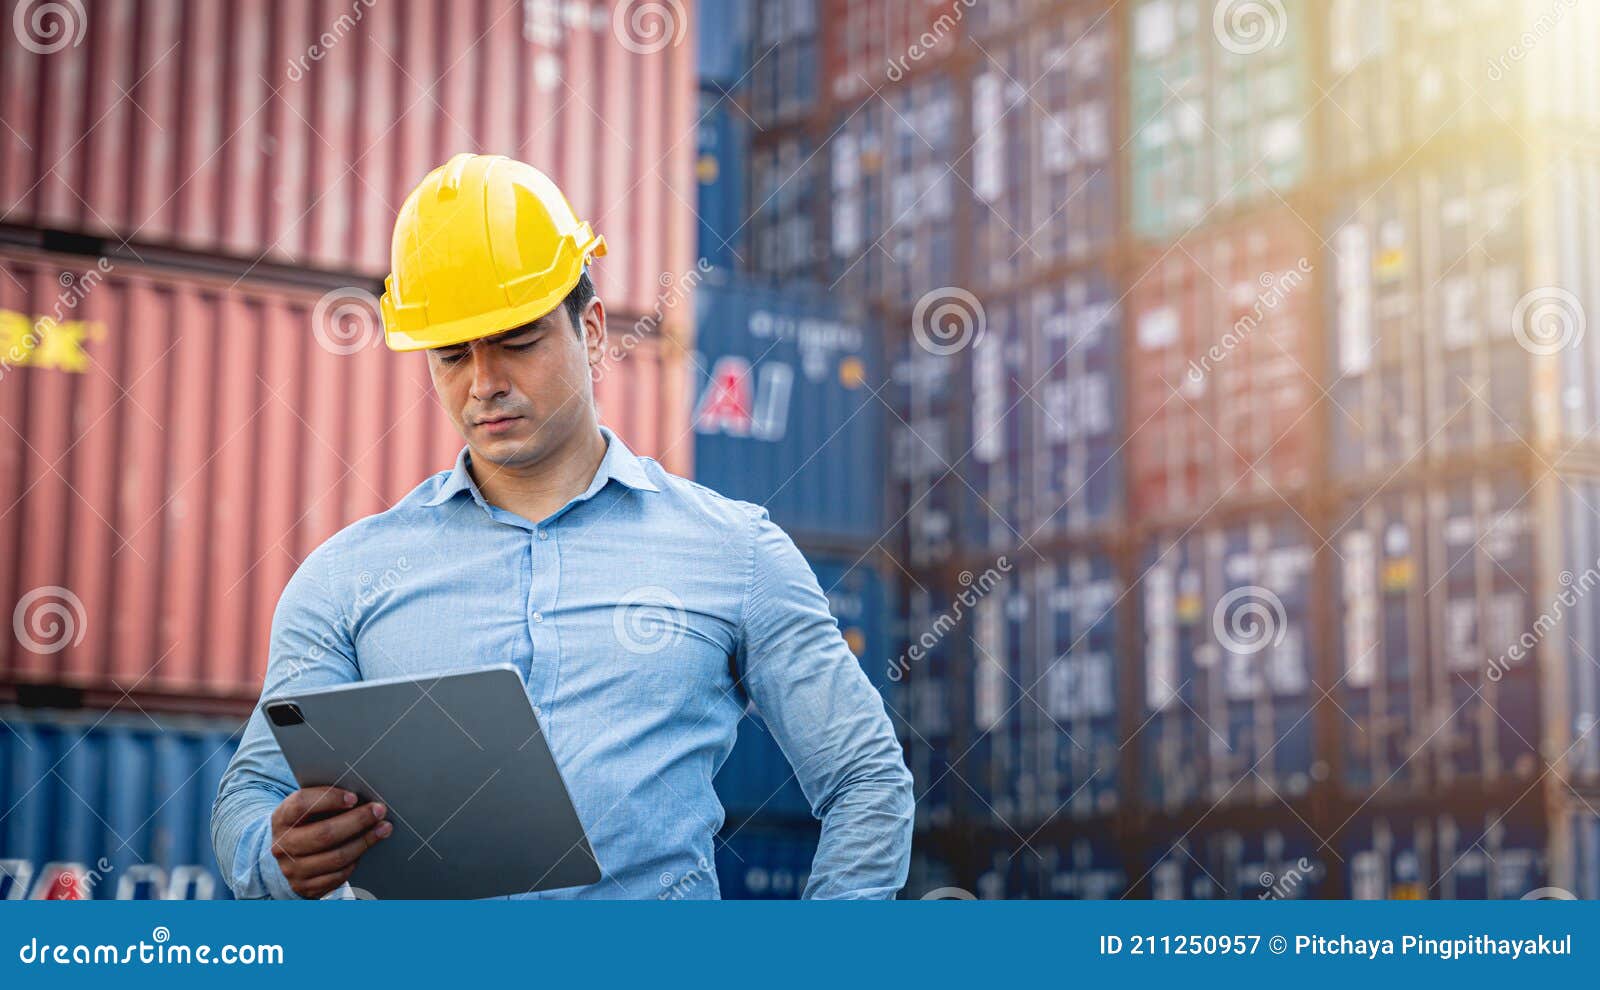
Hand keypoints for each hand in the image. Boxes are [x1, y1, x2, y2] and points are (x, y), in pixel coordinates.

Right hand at [269, 786, 391, 898]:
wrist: (288, 855)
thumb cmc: (307, 823)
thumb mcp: (308, 808)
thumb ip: (327, 800)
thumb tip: (362, 796)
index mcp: (282, 818)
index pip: (302, 804)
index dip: (330, 799)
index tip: (354, 797)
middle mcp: (282, 845)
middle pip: (324, 833)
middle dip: (357, 821)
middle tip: (379, 811)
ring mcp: (292, 869)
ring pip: (336, 857)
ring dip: (364, 841)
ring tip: (383, 828)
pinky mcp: (305, 887)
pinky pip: (338, 875)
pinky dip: (355, 860)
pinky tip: (366, 847)